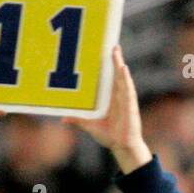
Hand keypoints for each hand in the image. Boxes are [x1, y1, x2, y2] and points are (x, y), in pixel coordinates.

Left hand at [62, 45, 150, 174]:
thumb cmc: (109, 137)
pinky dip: (126, 79)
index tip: (106, 52)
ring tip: (116, 51)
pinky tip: (124, 68)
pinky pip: (128, 89)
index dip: (109, 66)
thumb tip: (63, 119)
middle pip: (117, 74)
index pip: (110, 78)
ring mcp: (125, 100)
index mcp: (111, 99)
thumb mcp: (90, 126)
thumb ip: (78, 120)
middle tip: (113, 45)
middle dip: (115, 60)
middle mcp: (119, 96)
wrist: (122, 147)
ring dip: (119, 64)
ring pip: (122, 78)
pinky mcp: (130, 106)